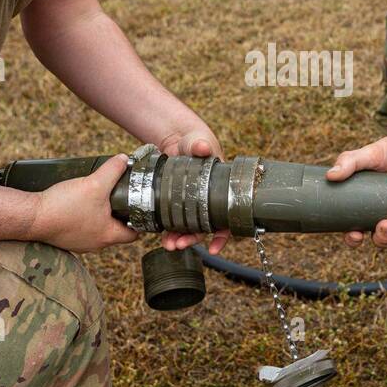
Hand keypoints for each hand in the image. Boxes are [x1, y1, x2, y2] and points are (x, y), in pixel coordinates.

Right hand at [30, 154, 138, 253]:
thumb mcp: (94, 184)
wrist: (31, 217)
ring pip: (97, 229)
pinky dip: (82, 218)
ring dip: (100, 216)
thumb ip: (112, 171)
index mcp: (108, 236)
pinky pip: (80, 228)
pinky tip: (77, 204)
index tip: (140, 207)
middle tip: (120, 198)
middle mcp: (95, 244)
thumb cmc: (64, 207)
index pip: (134, 234)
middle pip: (116, 231)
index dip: (140, 221)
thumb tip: (124, 160)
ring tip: (99, 198)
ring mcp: (78, 243)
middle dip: (119, 215)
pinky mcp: (64, 238)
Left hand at [156, 123, 229, 254]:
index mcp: (220, 190)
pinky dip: (167, 229)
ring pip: (188, 227)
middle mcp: (208, 201)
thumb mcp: (199, 142)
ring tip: (168, 244)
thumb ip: (201, 144)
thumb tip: (202, 147)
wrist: (177, 139)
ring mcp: (191, 203)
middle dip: (192, 239)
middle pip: (204, 227)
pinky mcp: (175, 201)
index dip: (223, 235)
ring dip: (178, 238)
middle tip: (178, 245)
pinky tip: (160, 234)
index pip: (227, 217)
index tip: (214, 248)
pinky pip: (173, 220)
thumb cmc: (196, 141)